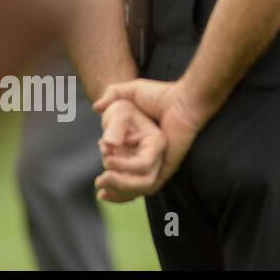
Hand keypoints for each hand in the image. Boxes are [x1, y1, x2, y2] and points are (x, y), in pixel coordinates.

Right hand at [94, 80, 208, 197]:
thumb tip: (97, 108)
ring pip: (135, 188)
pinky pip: (148, 186)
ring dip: (117, 187)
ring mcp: (159, 164)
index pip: (122, 167)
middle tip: (99, 181)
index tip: (100, 160)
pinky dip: (129, 186)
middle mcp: (150, 157)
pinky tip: (114, 171)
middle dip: (110, 184)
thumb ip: (113, 94)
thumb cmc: (160, 95)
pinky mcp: (166, 168)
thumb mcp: (132, 91)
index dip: (109, 170)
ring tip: (102, 180)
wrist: (182, 100)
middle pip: (125, 181)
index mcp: (142, 146)